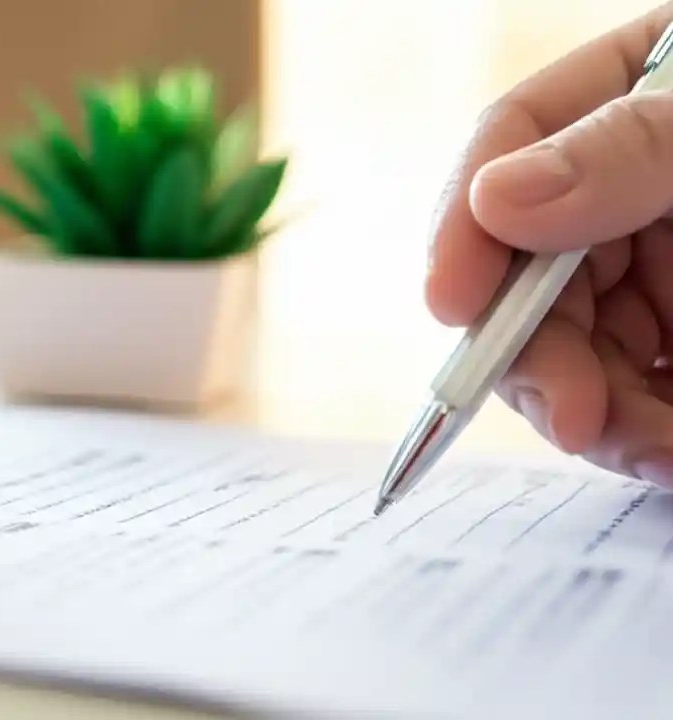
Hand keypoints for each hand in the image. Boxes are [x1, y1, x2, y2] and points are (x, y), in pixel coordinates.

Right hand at [427, 6, 672, 485]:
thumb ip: (630, 147)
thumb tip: (495, 201)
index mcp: (625, 100)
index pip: (508, 151)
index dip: (465, 230)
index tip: (452, 303)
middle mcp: (621, 190)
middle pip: (522, 274)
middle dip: (534, 354)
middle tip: (577, 414)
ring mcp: (650, 268)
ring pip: (566, 350)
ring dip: (592, 413)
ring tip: (653, 450)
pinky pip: (629, 395)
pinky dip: (640, 436)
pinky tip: (665, 452)